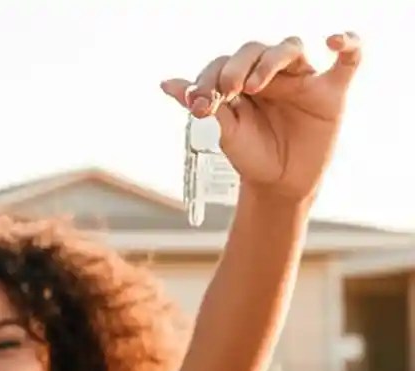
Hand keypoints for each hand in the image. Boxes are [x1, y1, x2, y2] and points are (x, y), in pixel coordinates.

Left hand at [161, 32, 361, 199]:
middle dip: (235, 67)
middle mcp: (271, 74)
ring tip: (253, 85)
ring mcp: (302, 79)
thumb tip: (166, 83)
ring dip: (269, 60)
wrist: (278, 184)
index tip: (198, 105)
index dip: (207, 79)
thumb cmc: (251, 154)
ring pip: (289, 48)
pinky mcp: (330, 92)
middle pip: (254, 50)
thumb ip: (203, 105)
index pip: (222, 64)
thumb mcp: (224, 132)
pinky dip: (349, 43)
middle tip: (226, 90)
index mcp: (241, 80)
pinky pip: (349, 60)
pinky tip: (335, 41)